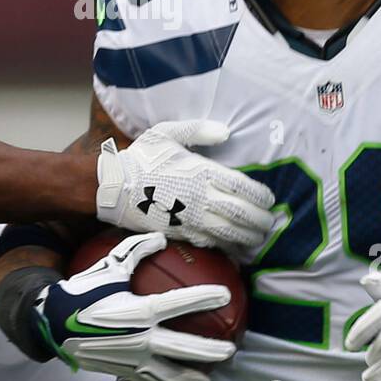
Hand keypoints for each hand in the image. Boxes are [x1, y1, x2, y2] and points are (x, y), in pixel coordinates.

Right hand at [33, 232, 235, 380]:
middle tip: (231, 350)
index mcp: (140, 311)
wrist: (54, 322)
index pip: (181, 304)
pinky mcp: (123, 371)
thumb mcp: (109, 265)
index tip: (225, 295)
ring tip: (208, 377)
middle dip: (211, 351)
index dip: (205, 298)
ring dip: (192, 376)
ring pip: (170, 374)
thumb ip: (136, 249)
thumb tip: (161, 237)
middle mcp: (140, 338)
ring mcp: (132, 359)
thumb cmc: (85, 291)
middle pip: (184, 349)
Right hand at [95, 120, 275, 250]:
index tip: (269, 200)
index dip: (261, 196)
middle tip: (270, 223)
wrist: (110, 187)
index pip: (242, 187)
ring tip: (258, 240)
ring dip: (248, 238)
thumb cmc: (140, 158)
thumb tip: (227, 131)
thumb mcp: (165, 133)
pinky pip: (210, 244)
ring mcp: (189, 218)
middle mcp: (199, 197)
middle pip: (241, 213)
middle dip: (260, 221)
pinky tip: (236, 250)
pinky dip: (227, 248)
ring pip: (229, 233)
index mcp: (200, 171)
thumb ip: (197, 130)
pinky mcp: (179, 233)